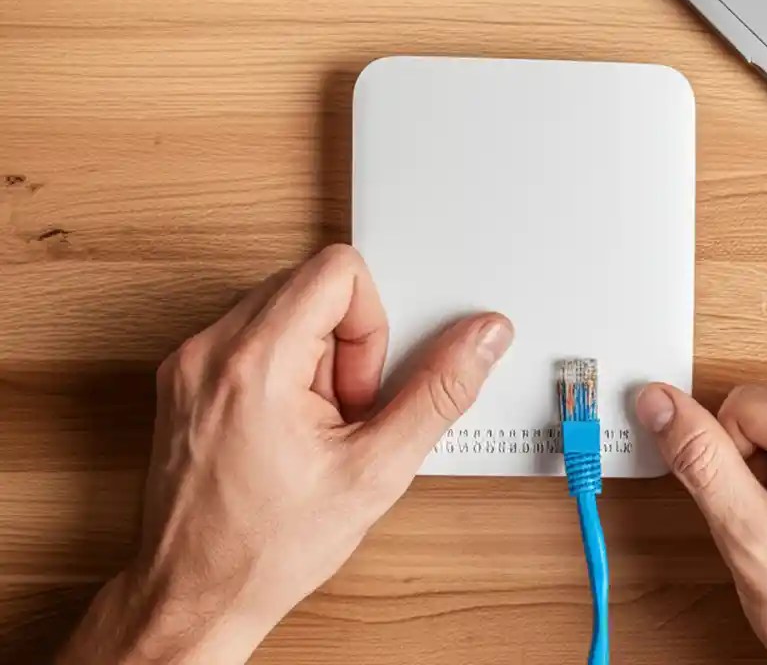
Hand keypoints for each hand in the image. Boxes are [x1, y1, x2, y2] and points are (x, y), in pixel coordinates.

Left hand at [59, 244, 513, 664]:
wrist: (196, 596)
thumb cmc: (267, 548)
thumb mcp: (376, 471)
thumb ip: (439, 392)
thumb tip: (483, 339)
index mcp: (255, 363)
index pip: (337, 270)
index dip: (371, 324)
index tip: (361, 388)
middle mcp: (209, 351)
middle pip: (310, 286)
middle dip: (345, 344)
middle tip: (341, 414)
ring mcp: (189, 364)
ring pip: (281, 310)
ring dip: (315, 359)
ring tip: (314, 428)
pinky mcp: (183, 380)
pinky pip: (251, 337)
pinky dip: (283, 371)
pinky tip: (288, 430)